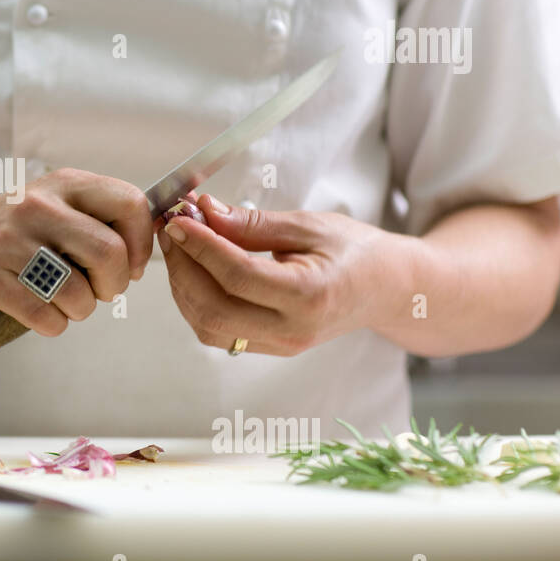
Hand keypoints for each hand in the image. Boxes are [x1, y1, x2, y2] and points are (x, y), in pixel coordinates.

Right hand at [0, 168, 153, 335]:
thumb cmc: (21, 228)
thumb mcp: (60, 202)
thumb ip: (103, 218)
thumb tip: (147, 252)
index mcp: (65, 183)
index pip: (130, 204)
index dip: (142, 243)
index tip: (133, 264)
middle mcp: (38, 206)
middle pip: (109, 254)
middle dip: (114, 285)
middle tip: (101, 289)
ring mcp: (10, 241)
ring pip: (78, 293)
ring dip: (82, 309)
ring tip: (66, 299)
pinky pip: (44, 316)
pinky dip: (53, 324)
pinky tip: (43, 312)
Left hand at [157, 193, 406, 354]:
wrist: (388, 289)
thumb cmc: (355, 251)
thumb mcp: (309, 225)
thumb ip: (253, 223)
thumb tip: (204, 212)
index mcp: (309, 297)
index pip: (237, 276)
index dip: (199, 246)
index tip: (177, 218)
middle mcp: (292, 330)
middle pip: (213, 307)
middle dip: (182, 266)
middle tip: (171, 229)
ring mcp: (279, 345)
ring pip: (207, 325)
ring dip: (182, 284)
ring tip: (180, 244)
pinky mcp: (269, 347)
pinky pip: (217, 330)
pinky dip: (195, 299)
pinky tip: (194, 268)